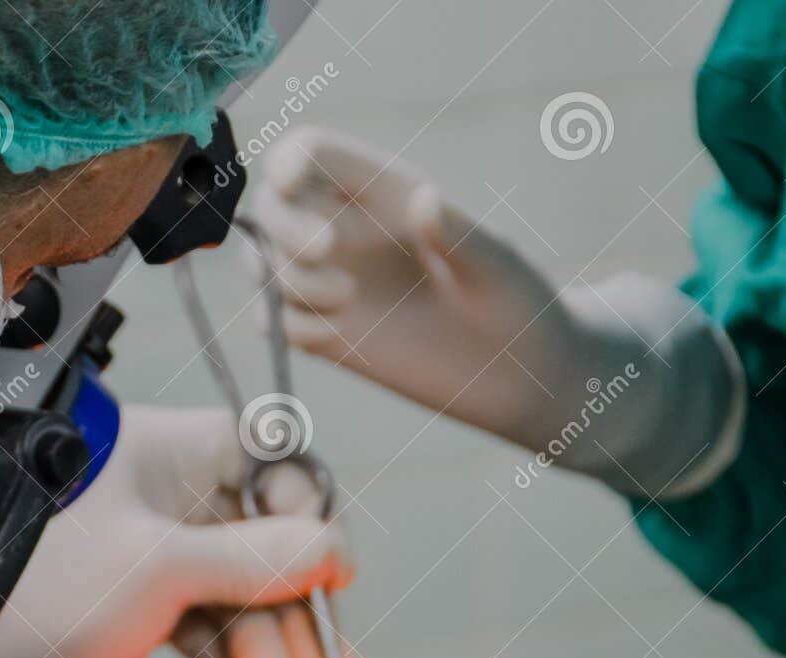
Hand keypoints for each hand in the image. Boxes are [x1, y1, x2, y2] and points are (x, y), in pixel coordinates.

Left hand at [0, 404, 350, 657]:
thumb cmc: (44, 596)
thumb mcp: (159, 571)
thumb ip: (254, 559)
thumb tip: (334, 551)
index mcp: (166, 453)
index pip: (270, 461)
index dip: (307, 516)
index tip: (333, 575)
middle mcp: (170, 496)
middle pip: (268, 542)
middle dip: (288, 614)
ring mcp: (163, 555)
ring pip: (245, 598)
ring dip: (263, 656)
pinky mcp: (154, 608)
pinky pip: (215, 634)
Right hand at [251, 126, 742, 497]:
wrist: (519, 377)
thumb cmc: (519, 306)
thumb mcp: (497, 267)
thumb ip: (460, 236)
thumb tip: (424, 202)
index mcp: (385, 192)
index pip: (312, 152)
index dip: (290, 160)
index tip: (291, 184)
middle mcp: (349, 231)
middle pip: (273, 205)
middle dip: (283, 225)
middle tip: (326, 251)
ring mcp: (332, 281)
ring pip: (266, 264)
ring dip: (291, 280)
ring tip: (348, 302)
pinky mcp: (327, 332)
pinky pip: (276, 320)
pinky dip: (291, 326)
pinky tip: (336, 338)